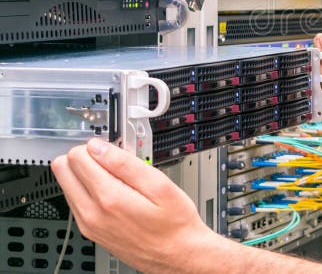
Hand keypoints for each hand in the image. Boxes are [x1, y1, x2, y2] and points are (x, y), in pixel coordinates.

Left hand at [51, 139, 226, 273]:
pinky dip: (89, 190)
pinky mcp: (90, 231)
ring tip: (116, 177)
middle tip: (110, 160)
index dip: (95, 146)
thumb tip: (99, 147)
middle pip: (63, 169)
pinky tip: (114, 191)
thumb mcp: (159, 185)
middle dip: (84, 157)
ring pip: (66, 185)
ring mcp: (89, 224)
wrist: (178, 255)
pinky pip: (75, 201)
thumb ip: (126, 164)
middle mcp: (92, 213)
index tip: (112, 148)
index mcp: (109, 198)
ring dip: (85, 174)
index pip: (77, 157)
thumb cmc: (175, 222)